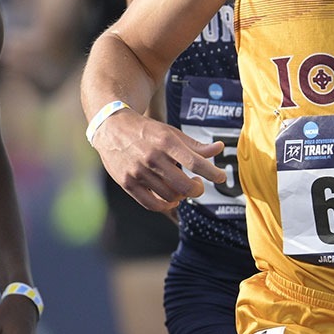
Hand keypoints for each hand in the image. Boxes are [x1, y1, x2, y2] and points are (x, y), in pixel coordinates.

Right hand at [92, 110, 224, 211]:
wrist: (111, 128)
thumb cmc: (146, 131)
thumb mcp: (171, 133)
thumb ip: (195, 145)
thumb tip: (220, 148)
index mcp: (165, 141)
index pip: (195, 162)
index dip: (212, 173)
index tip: (221, 178)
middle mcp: (152, 157)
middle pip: (184, 185)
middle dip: (198, 189)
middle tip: (199, 185)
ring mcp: (138, 172)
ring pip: (170, 196)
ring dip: (182, 196)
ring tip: (182, 188)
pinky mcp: (127, 183)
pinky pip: (152, 204)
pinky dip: (166, 205)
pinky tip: (172, 199)